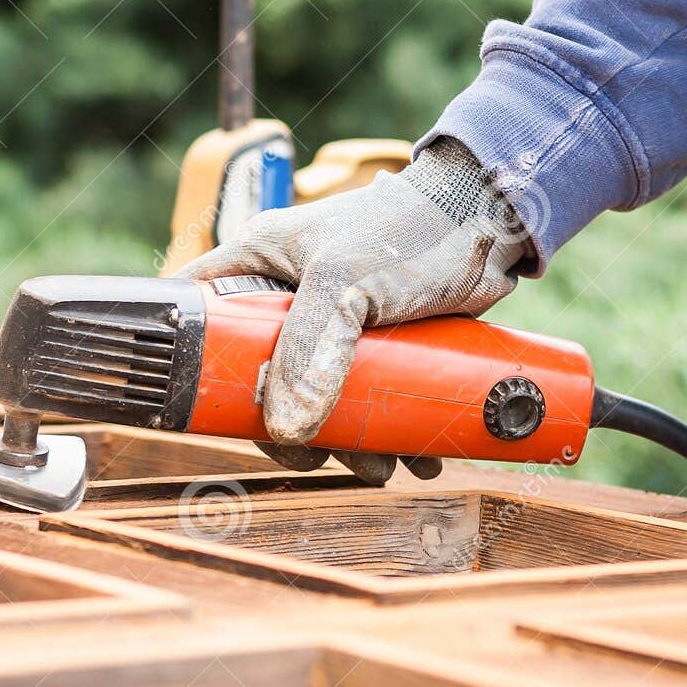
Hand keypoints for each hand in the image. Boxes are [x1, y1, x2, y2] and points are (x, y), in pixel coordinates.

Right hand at [177, 138, 531, 483]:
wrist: (493, 219)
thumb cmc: (411, 226)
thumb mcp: (347, 282)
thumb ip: (311, 349)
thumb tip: (287, 430)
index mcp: (259, 262)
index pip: (197, 314)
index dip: (193, 362)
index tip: (211, 411)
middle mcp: (289, 296)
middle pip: (261, 377)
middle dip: (289, 427)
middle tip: (318, 455)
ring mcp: (334, 323)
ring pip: (318, 397)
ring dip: (347, 442)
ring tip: (383, 466)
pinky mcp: (378, 343)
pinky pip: (367, 399)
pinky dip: (386, 432)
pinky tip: (415, 456)